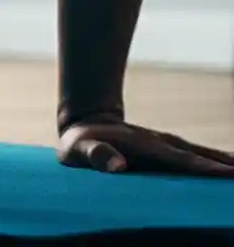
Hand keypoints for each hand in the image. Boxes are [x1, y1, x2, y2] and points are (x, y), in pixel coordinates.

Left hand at [59, 120, 233, 176]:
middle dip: (225, 166)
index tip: (230, 173)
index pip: (182, 162)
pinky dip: (218, 161)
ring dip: (226, 162)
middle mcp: (163, 145)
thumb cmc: (80, 143)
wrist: (85, 123)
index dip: (206, 168)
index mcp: (146, 149)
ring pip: (203, 155)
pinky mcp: (168, 150)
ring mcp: (167, 146)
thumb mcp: (78, 149)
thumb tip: (118, 166)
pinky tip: (232, 167)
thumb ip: (96, 155)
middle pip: (200, 157)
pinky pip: (198, 156)